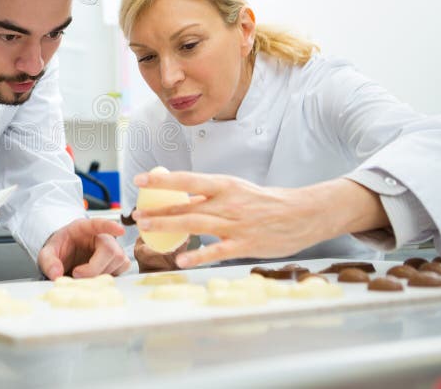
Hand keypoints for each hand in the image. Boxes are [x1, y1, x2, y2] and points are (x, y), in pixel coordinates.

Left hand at [38, 218, 130, 279]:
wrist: (65, 256)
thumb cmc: (60, 250)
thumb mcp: (47, 253)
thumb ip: (48, 262)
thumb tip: (56, 274)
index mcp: (83, 228)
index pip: (98, 224)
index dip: (109, 226)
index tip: (119, 229)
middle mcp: (101, 236)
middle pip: (110, 250)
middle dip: (94, 268)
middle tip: (77, 274)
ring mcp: (112, 248)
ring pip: (119, 261)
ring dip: (101, 274)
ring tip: (84, 276)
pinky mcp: (117, 261)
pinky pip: (122, 270)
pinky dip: (109, 277)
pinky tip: (95, 278)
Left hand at [131, 171, 386, 267]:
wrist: (303, 214)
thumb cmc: (265, 201)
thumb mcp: (236, 189)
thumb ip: (209, 194)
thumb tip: (179, 194)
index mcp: (224, 185)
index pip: (187, 180)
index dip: (162, 180)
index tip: (139, 180)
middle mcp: (227, 203)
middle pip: (187, 205)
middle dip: (159, 210)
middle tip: (136, 214)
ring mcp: (236, 224)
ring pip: (197, 224)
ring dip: (169, 227)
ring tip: (147, 229)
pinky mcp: (246, 244)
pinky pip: (218, 251)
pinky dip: (199, 255)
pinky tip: (180, 260)